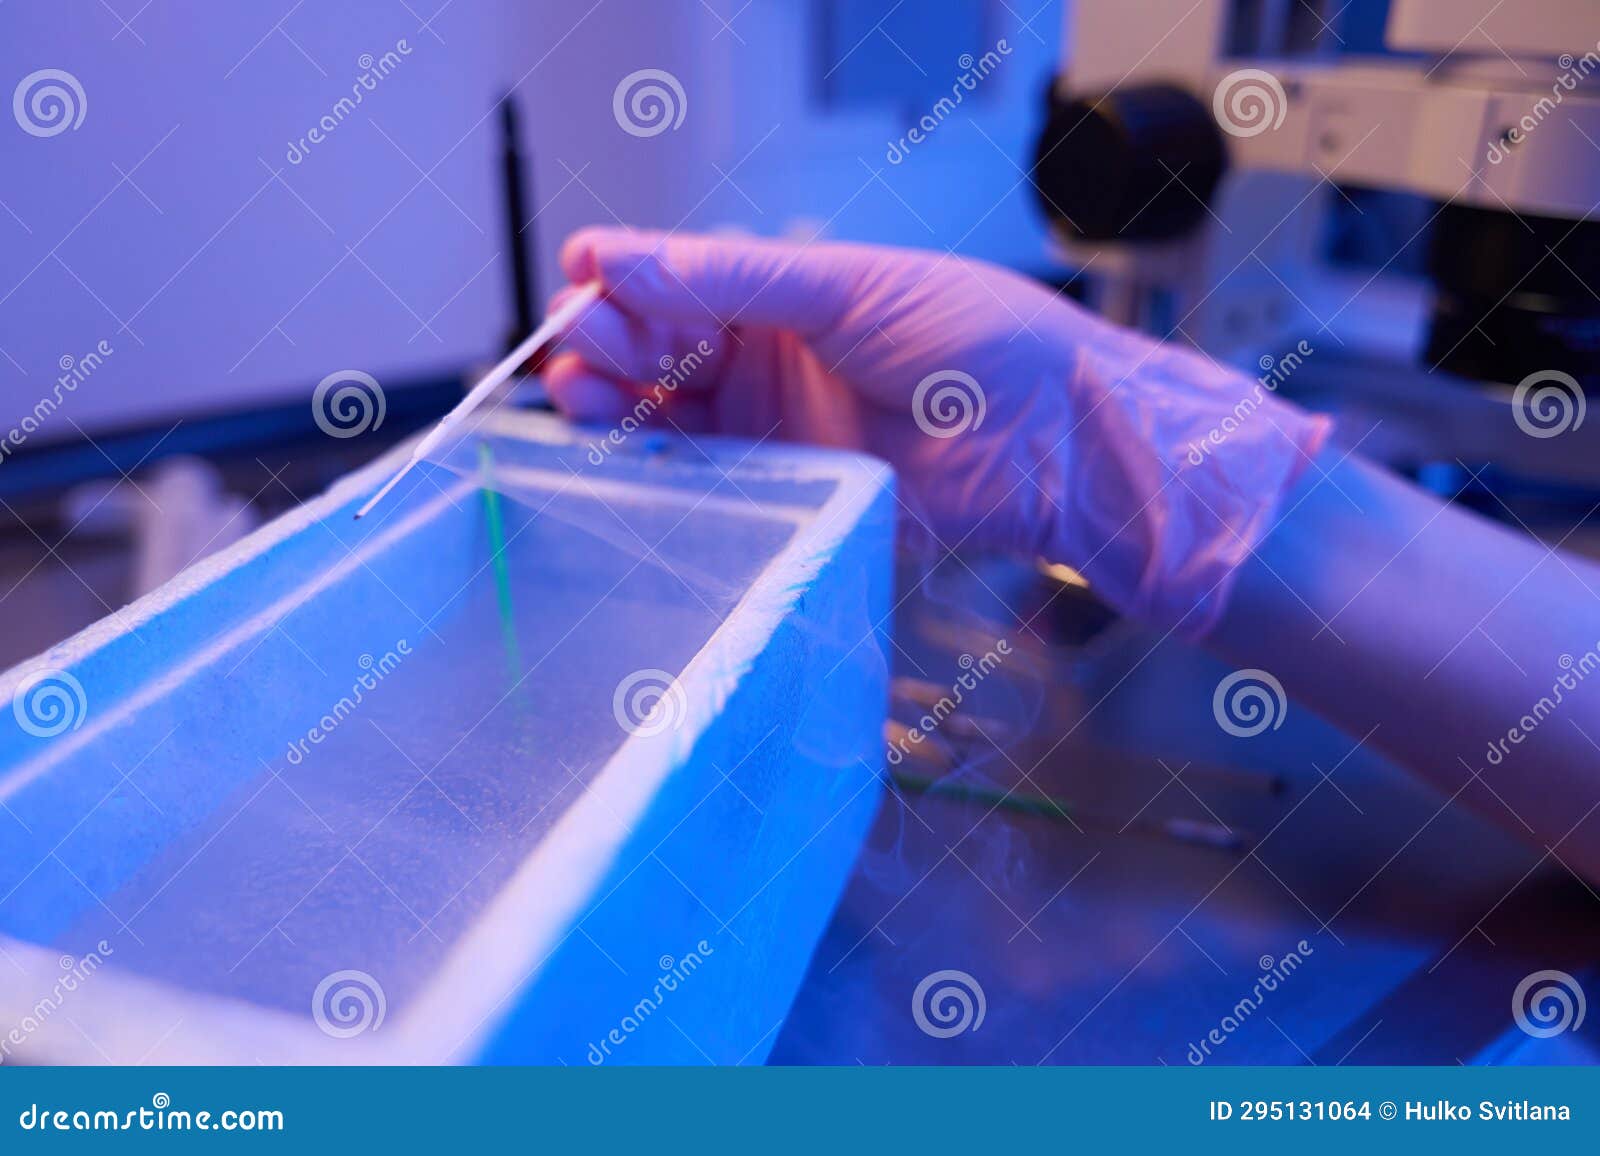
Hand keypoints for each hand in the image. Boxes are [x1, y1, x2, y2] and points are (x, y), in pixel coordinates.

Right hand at [547, 227, 1328, 635]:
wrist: (1047, 436)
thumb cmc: (975, 339)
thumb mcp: (842, 286)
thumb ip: (726, 279)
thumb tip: (618, 257)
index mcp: (782, 296)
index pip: (673, 283)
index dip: (623, 282)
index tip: (585, 279)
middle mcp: (768, 361)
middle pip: (654, 350)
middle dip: (607, 341)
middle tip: (583, 343)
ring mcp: (772, 431)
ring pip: (662, 415)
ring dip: (611, 401)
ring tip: (583, 392)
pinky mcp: (784, 495)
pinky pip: (699, 481)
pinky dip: (651, 464)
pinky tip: (622, 445)